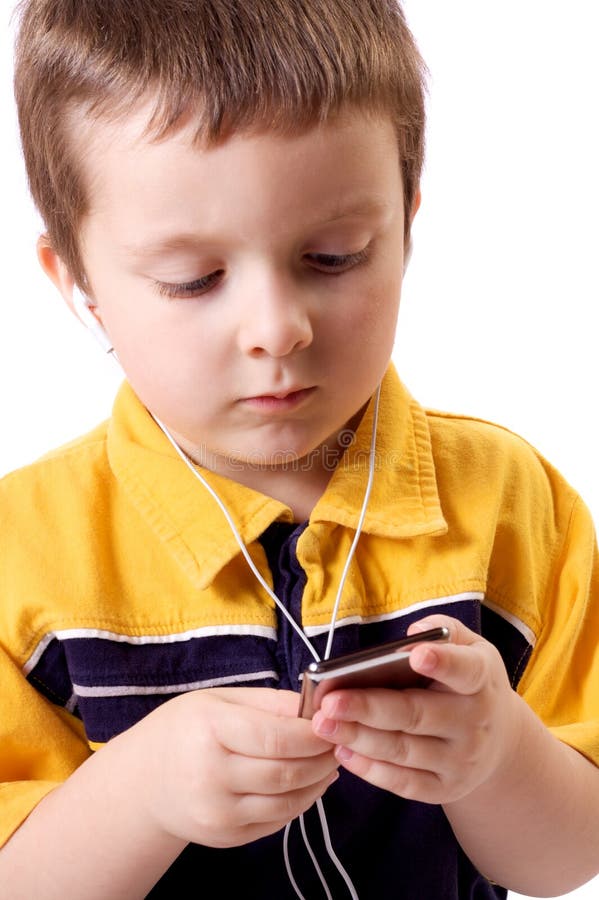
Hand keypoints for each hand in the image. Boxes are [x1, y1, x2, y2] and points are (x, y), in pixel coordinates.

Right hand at [114, 687, 337, 847]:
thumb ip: (270, 702)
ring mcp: (217, 813)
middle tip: (339, 741)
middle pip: (286, 772)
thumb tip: (316, 706)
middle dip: (322, 757)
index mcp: (209, 730)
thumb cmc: (185, 730)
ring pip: (287, 801)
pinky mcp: (225, 838)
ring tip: (329, 762)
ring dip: (318, 781)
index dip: (312, 734)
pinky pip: (276, 821)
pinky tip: (309, 782)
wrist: (144, 782)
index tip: (333, 723)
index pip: (275, 738)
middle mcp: (210, 776)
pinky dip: (300, 801)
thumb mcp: (220, 700)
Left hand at [311, 615, 524, 804]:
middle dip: (369, 708)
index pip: (464, 670)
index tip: (415, 655)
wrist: (502, 742)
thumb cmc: (471, 684)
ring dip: (359, 739)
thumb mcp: (472, 649)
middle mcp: (474, 723)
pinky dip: (370, 770)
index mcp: (481, 680)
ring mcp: (460, 760)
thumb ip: (444, 631)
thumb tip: (413, 634)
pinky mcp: (445, 788)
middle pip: (416, 715)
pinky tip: (341, 752)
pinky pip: (403, 783)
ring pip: (402, 751)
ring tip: (323, 724)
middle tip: (330, 701)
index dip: (442, 663)